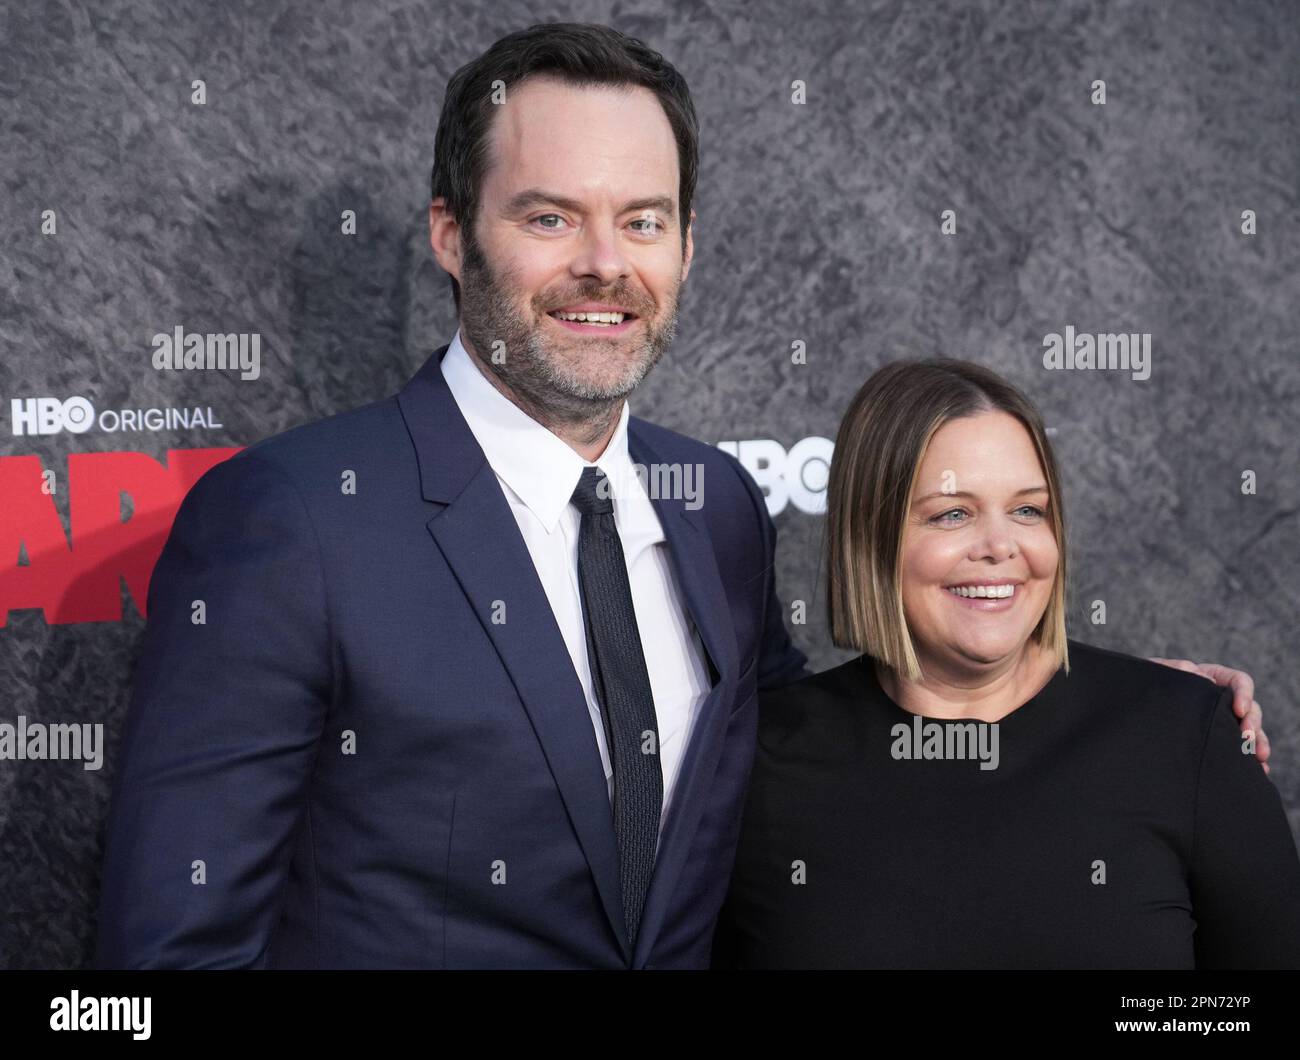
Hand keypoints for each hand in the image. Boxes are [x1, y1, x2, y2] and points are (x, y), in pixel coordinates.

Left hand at [1149, 658, 1268, 773]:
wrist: (1133, 708)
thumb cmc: (1147, 685)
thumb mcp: (1157, 673)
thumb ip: (1176, 669)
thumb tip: (1199, 674)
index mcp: (1212, 678)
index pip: (1239, 681)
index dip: (1244, 694)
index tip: (1238, 710)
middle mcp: (1222, 700)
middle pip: (1250, 709)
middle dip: (1253, 724)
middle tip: (1246, 738)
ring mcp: (1223, 721)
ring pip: (1252, 731)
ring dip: (1258, 743)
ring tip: (1259, 758)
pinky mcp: (1219, 740)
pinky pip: (1243, 750)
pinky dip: (1253, 760)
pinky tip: (1259, 770)